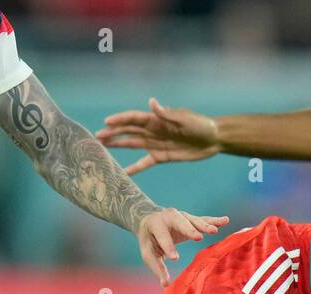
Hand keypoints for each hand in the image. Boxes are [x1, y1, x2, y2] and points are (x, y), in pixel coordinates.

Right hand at [97, 97, 222, 174]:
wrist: (213, 139)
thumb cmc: (200, 125)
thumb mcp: (184, 119)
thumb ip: (167, 114)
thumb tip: (151, 103)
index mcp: (157, 119)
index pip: (134, 119)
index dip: (120, 120)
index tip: (106, 122)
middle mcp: (153, 130)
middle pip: (129, 132)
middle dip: (113, 133)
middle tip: (97, 137)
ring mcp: (156, 143)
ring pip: (132, 145)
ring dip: (118, 145)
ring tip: (102, 147)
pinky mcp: (162, 156)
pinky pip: (144, 162)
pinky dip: (134, 168)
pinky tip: (123, 173)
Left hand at [136, 207, 229, 286]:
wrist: (150, 220)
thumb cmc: (150, 240)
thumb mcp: (148, 253)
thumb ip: (157, 268)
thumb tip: (165, 284)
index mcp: (156, 225)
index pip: (162, 236)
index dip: (168, 247)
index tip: (175, 258)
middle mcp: (170, 217)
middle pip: (181, 223)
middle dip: (189, 230)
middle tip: (198, 237)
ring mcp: (182, 216)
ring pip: (195, 221)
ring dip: (205, 226)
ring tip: (214, 230)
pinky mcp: (191, 219)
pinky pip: (204, 220)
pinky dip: (214, 221)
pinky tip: (225, 221)